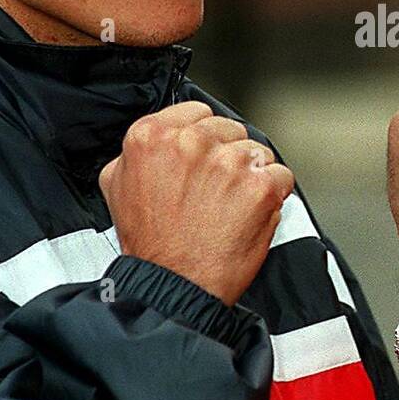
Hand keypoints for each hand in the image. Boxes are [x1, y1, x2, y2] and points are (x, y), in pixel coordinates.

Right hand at [99, 101, 294, 304]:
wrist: (173, 287)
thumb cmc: (150, 244)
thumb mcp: (118, 186)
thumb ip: (138, 153)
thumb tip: (162, 136)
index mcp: (152, 136)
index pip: (198, 112)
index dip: (204, 138)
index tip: (203, 158)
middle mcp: (190, 143)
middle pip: (231, 129)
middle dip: (228, 156)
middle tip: (214, 190)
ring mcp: (228, 163)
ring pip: (258, 152)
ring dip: (251, 176)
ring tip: (229, 206)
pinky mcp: (259, 187)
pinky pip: (281, 176)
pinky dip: (273, 195)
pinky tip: (249, 214)